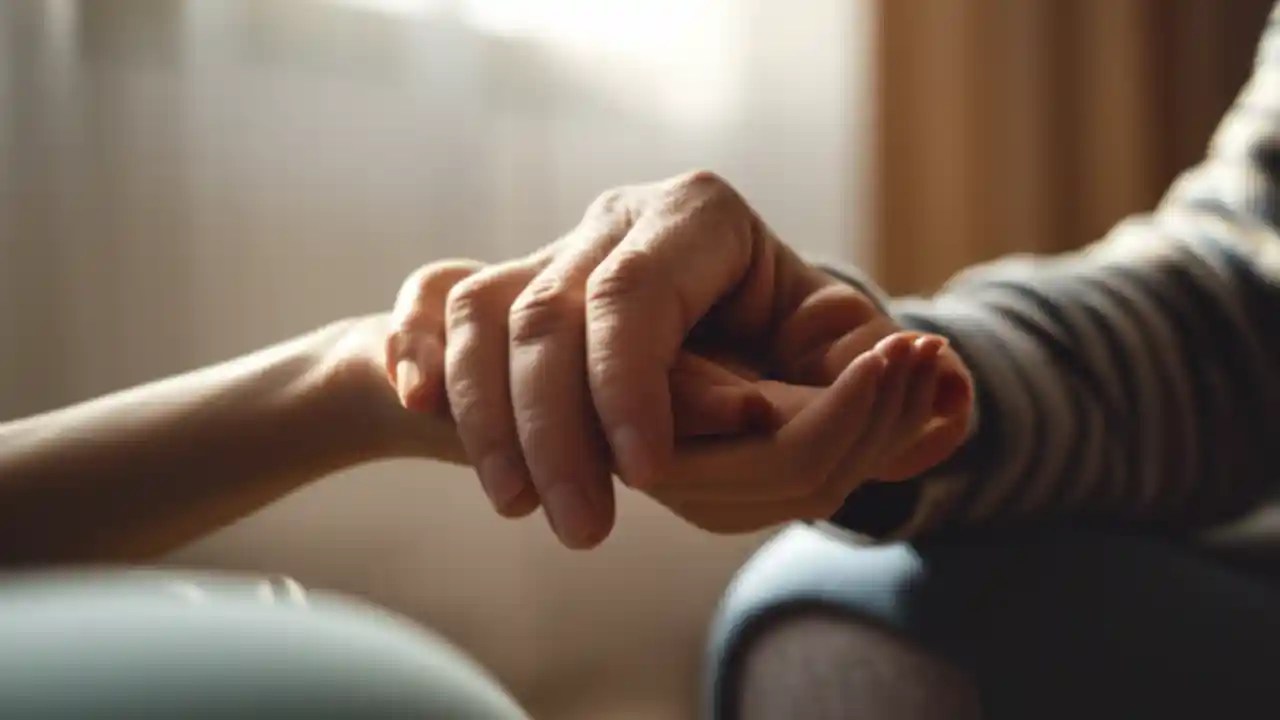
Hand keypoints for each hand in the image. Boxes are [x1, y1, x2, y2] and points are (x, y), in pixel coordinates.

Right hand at [386, 171, 973, 546]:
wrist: (670, 301)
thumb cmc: (769, 326)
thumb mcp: (829, 344)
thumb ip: (872, 384)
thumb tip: (955, 403)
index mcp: (698, 216)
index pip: (638, 299)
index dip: (632, 386)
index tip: (648, 474)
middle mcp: (614, 222)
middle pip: (550, 320)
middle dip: (561, 430)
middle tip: (586, 528)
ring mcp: (549, 245)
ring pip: (485, 322)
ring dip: (494, 421)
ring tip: (521, 507)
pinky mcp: (491, 282)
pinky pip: (427, 307)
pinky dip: (413, 356)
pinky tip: (411, 402)